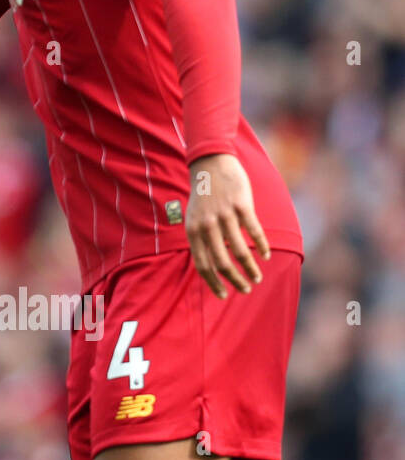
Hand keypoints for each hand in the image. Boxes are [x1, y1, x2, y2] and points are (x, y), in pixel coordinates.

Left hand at [185, 153, 270, 298]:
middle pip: (222, 262)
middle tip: (246, 290)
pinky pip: (254, 231)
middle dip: (235, 280)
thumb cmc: (203, 196)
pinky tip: (267, 256)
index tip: (223, 296)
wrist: (210, 164)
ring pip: (240, 250)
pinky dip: (262, 246)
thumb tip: (211, 267)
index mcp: (193, 231)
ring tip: (257, 277)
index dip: (213, 283)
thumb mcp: (193, 218)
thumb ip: (201, 240)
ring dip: (250, 268)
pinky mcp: (241, 205)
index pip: (202, 265)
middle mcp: (207, 225)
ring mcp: (224, 215)